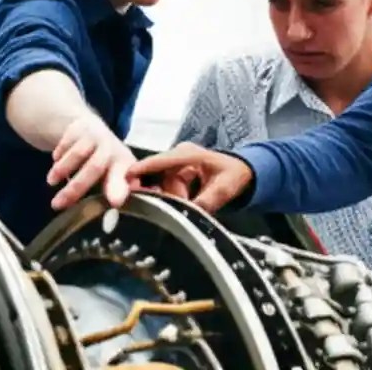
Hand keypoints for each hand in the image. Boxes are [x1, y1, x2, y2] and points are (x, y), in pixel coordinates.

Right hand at [46, 115, 139, 210]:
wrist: (91, 128)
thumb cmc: (104, 161)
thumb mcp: (112, 175)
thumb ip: (112, 192)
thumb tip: (111, 215)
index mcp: (124, 164)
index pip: (123, 177)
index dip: (119, 189)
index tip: (115, 203)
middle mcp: (111, 147)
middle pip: (95, 167)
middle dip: (75, 188)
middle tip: (57, 205)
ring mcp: (95, 136)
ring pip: (78, 154)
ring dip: (61, 170)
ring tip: (51, 182)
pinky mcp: (78, 128)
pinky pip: (66, 143)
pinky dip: (58, 155)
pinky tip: (55, 162)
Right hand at [126, 142, 253, 213]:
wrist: (244, 172)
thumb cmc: (234, 175)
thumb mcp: (223, 189)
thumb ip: (205, 202)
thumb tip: (187, 217)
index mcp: (189, 154)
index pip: (162, 160)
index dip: (144, 168)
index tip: (127, 177)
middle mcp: (179, 155)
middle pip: (161, 177)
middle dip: (168, 195)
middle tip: (181, 206)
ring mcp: (177, 163)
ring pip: (164, 184)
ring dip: (173, 197)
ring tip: (191, 203)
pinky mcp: (176, 172)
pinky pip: (168, 186)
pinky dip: (174, 196)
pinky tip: (185, 202)